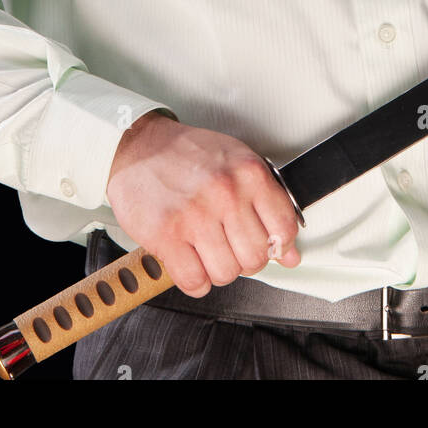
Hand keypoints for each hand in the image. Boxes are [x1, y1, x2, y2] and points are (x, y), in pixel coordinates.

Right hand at [105, 111, 301, 296]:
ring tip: (206, 250)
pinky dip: (194, 280)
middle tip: (229, 245)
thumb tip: (288, 253)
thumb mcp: (236, 164)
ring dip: (216, 270)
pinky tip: (190, 260)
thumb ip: (267, 205)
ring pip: (226, 274)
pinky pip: (194, 282)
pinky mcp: (167, 236)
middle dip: (243, 259)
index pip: (285, 229)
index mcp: (248, 173)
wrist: (139, 146)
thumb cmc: (187, 154)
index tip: (267, 244)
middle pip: (255, 258)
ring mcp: (196, 216)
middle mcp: (226, 193)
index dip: (278, 245)